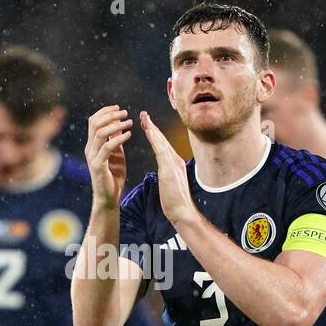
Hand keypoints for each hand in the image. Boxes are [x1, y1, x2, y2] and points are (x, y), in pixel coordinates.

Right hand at [83, 105, 132, 208]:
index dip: (105, 112)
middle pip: (95, 123)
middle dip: (110, 115)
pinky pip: (107, 148)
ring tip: (129, 122)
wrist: (109, 197)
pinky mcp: (98, 166)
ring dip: (115, 125)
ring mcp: (92, 157)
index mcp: (92, 145)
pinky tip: (129, 134)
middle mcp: (89, 149)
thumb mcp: (116, 153)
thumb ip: (115, 139)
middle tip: (125, 113)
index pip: (93, 121)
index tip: (118, 108)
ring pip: (100, 133)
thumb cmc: (113, 176)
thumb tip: (118, 123)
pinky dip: (119, 138)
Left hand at [141, 111, 198, 229]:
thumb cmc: (175, 202)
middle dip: (152, 126)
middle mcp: (175, 160)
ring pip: (161, 141)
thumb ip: (168, 176)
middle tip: (143, 114)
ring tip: (144, 117)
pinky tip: (148, 130)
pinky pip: (160, 149)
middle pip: (162, 139)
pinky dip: (154, 138)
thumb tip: (167, 173)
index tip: (147, 124)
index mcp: (174, 163)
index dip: (154, 134)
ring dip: (152, 128)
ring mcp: (173, 162)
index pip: (162, 145)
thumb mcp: (170, 185)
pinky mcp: (169, 168)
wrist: (182, 212)